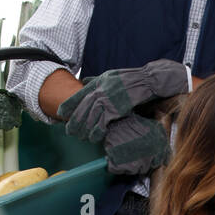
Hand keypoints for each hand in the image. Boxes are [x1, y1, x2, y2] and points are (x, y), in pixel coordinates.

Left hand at [57, 61, 188, 142]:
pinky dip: (98, 128)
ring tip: (81, 137)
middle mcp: (103, 86)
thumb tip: (86, 82)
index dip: (69, 104)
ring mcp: (110, 95)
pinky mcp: (118, 105)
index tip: (60, 113)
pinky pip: (104, 119)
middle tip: (70, 131)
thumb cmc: (136, 81)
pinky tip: (95, 136)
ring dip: (85, 127)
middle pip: (83, 105)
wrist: (153, 79)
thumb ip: (101, 82)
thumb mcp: (115, 78)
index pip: (80, 93)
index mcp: (102, 80)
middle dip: (75, 120)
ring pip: (91, 114)